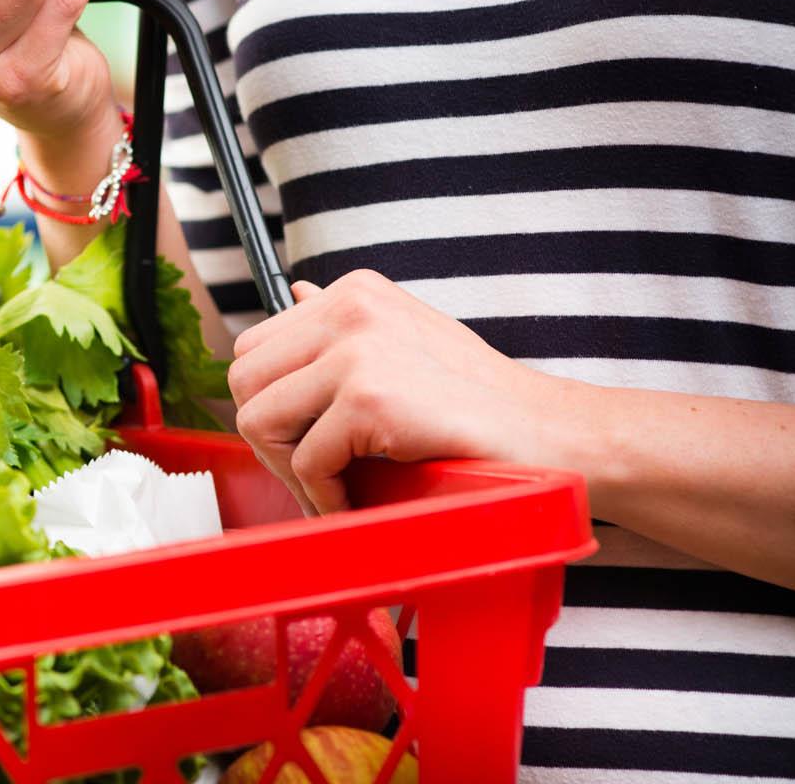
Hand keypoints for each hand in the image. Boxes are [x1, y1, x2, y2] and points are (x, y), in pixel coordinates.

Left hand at [227, 270, 575, 514]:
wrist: (550, 436)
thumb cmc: (478, 402)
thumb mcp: (407, 342)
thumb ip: (345, 325)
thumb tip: (291, 292)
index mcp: (353, 293)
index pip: (254, 347)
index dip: (267, 404)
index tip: (299, 444)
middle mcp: (349, 308)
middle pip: (243, 380)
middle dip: (268, 439)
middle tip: (308, 477)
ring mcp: (357, 349)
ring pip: (258, 418)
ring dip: (288, 471)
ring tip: (331, 491)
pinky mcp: (369, 397)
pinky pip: (307, 460)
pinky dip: (324, 496)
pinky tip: (355, 502)